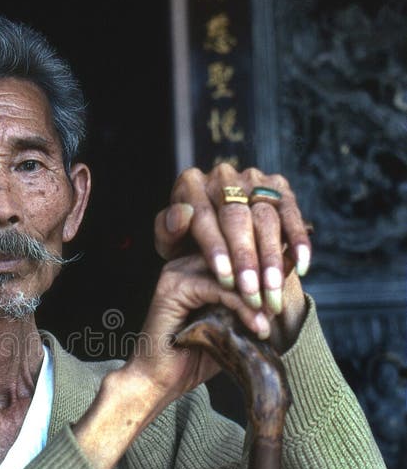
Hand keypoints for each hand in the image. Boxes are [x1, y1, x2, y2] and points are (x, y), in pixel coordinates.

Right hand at [128, 252, 272, 405]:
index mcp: (200, 265)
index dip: (268, 265)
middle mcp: (187, 262)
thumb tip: (288, 277)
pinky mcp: (174, 288)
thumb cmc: (196, 355)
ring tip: (271, 316)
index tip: (286, 290)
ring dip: (256, 293)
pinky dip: (241, 305)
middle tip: (280, 305)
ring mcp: (178, 272)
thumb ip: (254, 300)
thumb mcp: (235, 323)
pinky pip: (218, 288)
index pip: (240, 249)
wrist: (160, 381)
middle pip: (236, 252)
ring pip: (230, 269)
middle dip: (265, 277)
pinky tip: (256, 325)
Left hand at [153, 164, 310, 348]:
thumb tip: (182, 214)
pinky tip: (301, 267)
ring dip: (271, 257)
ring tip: (272, 291)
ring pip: (266, 218)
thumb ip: (167, 230)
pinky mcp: (279, 187)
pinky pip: (292, 214)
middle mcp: (222, 176)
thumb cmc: (188, 241)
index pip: (204, 216)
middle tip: (252, 292)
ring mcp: (253, 179)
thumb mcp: (170, 241)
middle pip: (237, 218)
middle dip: (246, 259)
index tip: (225, 280)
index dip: (216, 249)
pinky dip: (298, 241)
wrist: (216, 231)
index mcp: (190, 184)